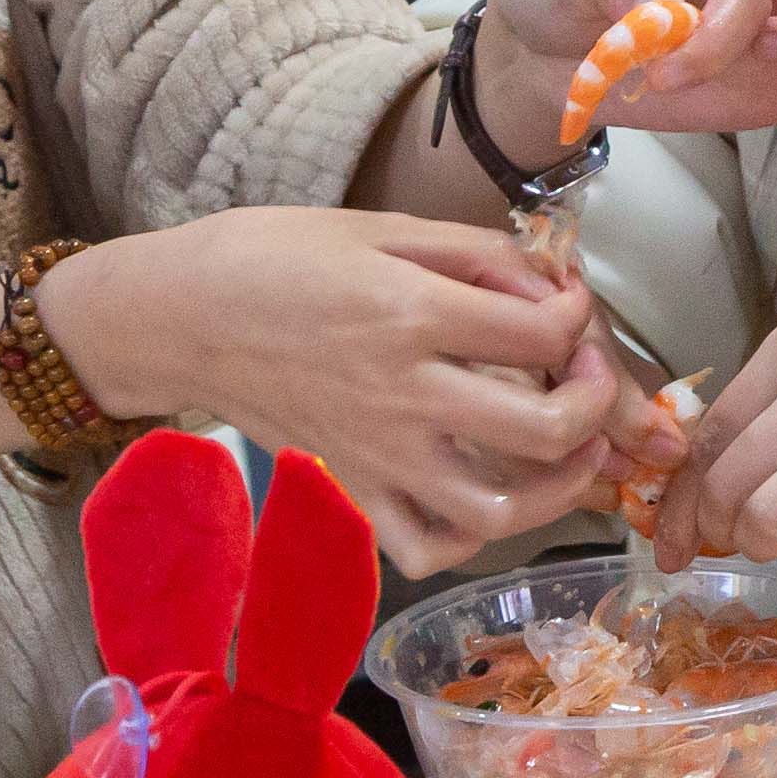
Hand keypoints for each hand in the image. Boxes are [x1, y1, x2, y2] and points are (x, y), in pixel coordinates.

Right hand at [51, 210, 619, 573]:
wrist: (180, 316)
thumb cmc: (274, 259)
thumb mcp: (381, 229)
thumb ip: (476, 254)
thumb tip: (549, 285)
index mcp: (412, 316)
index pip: (543, 333)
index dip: (579, 316)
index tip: (569, 303)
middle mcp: (404, 397)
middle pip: (542, 431)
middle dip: (596, 405)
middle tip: (590, 375)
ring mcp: (378, 456)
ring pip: (496, 513)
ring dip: (558, 488)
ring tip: (572, 450)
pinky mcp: (353, 489)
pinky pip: (426, 548)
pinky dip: (471, 540)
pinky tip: (492, 497)